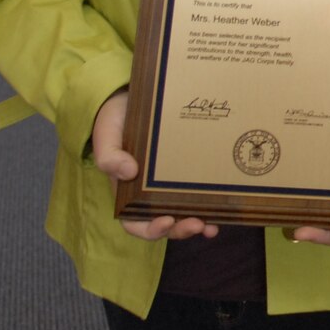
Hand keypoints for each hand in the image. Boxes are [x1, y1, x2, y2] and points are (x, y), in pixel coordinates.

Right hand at [91, 89, 218, 241]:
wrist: (131, 100)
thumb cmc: (115, 122)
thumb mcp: (107, 137)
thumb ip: (110, 156)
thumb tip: (128, 172)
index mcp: (127, 193)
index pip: (135, 223)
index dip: (151, 229)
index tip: (166, 221)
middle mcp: (149, 195)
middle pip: (165, 224)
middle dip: (181, 229)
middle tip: (197, 224)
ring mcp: (169, 185)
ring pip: (183, 214)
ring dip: (198, 223)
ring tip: (211, 226)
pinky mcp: (187, 173)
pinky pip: (197, 193)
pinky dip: (209, 204)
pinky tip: (223, 206)